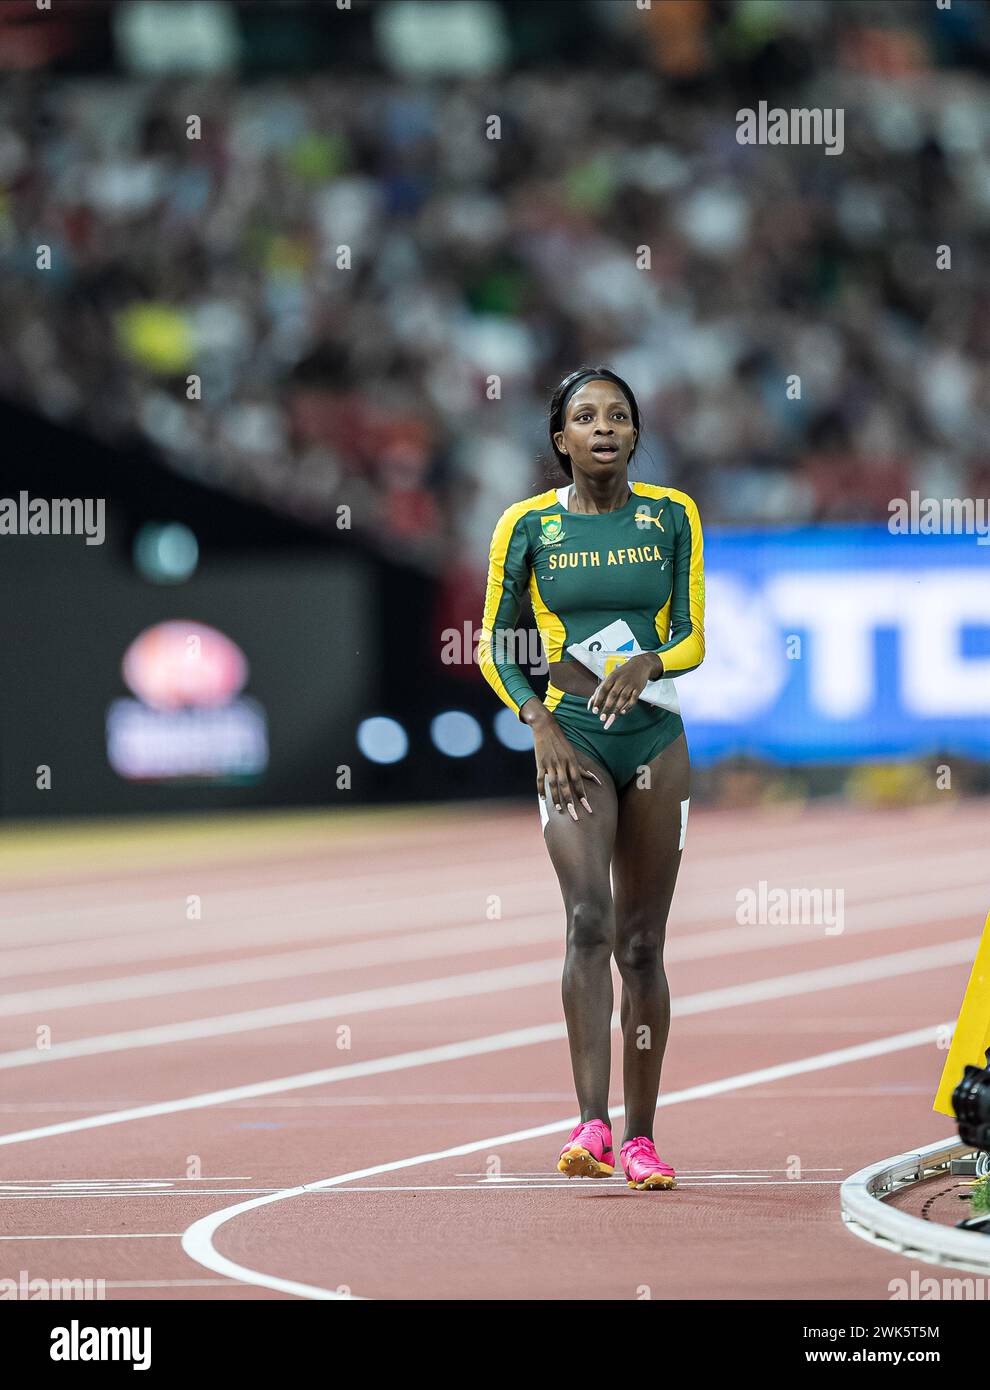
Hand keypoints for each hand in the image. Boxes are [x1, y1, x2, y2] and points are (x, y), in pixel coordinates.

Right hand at [525, 706, 602, 820]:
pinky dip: (541, 789)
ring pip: (553, 784)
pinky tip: (543, 799)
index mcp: (571, 762)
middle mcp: (562, 764)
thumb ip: (582, 769)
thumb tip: (595, 779)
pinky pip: (540, 779)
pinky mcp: (540, 763)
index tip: (587, 808)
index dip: (583, 795)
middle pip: (566, 786)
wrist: (545, 727)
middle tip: (574, 815)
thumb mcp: (573, 754)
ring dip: (556, 798)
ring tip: (560, 810)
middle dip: (570, 801)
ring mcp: (550, 764)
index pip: (578, 782)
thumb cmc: (561, 742)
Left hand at [588, 652, 662, 728]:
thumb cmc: (621, 674)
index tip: (594, 710)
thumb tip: (590, 705)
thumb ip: (600, 690)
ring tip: (611, 718)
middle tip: (602, 718)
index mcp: (611, 677)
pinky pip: (633, 699)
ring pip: (623, 698)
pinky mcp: (638, 688)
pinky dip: (628, 707)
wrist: (640, 665)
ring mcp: (630, 684)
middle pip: (612, 695)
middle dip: (607, 707)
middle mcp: (621, 680)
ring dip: (617, 709)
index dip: (598, 700)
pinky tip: (622, 712)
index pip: (603, 690)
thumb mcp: (610, 678)